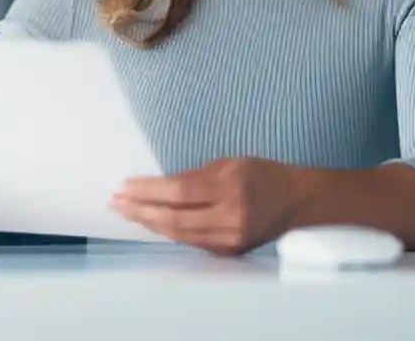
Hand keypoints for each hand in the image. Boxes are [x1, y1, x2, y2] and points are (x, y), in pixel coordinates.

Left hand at [111, 158, 306, 255]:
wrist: (298, 203)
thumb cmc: (263, 174)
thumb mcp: (230, 163)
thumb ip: (195, 175)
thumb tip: (158, 185)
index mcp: (231, 187)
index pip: (180, 191)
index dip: (149, 190)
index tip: (125, 186)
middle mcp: (230, 217)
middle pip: (175, 218)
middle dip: (141, 211)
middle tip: (116, 203)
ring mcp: (230, 239)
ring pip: (179, 234)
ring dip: (149, 223)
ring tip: (127, 212)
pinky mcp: (229, 252)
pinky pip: (191, 241)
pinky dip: (169, 231)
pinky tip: (152, 222)